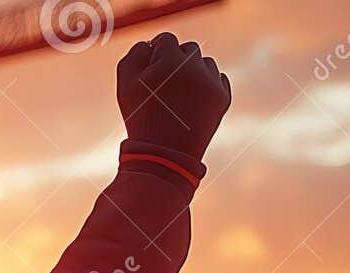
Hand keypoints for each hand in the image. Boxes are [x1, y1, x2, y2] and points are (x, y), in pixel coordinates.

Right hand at [117, 32, 229, 160]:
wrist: (165, 154)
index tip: (150, 74)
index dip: (155, 55)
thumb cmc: (141, 118)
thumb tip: (149, 45)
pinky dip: (206, 86)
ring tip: (178, 97)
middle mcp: (196, 67)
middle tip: (164, 87)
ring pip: (205, 63)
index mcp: (170, 60)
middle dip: (176, 62)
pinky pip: (218, 79)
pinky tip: (192, 103)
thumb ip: (134, 56)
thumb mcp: (125, 86)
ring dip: (193, 73)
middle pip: (188, 49)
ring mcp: (212, 82)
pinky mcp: (223, 97)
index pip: (166, 40)